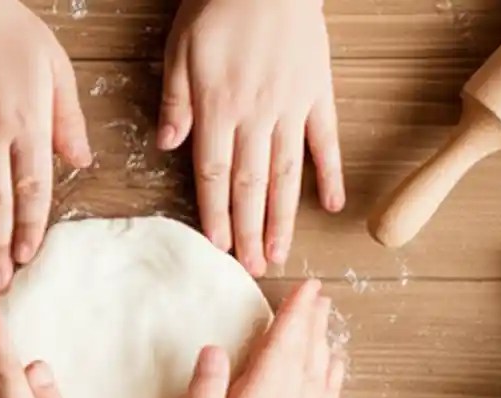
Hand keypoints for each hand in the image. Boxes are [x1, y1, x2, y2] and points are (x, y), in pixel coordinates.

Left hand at [159, 0, 343, 276]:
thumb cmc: (219, 6)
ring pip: (287, 174)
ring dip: (283, 217)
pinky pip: (326, 141)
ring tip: (282, 252)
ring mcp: (292, 108)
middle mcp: (257, 115)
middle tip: (254, 269)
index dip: (216, 215)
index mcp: (219, 107)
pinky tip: (333, 205)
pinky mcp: (318, 94)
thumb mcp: (180, 49)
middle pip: (251, 185)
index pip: (214, 175)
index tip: (220, 249)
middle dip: (250, 231)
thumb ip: (176, 100)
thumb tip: (167, 146)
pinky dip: (331, 174)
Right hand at [159, 280, 344, 397]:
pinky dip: (332, 381)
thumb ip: (205, 390)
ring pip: (320, 378)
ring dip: (324, 346)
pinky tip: (334, 371)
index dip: (295, 314)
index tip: (306, 288)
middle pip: (307, 357)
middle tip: (318, 295)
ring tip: (327, 322)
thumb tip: (215, 348)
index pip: (284, 346)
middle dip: (313, 323)